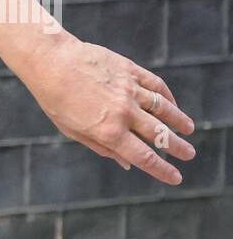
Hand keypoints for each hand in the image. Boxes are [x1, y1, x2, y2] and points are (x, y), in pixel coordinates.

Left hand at [24, 34, 195, 184]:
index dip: (163, 170)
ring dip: (179, 120)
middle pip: (160, 135)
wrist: (50, 61)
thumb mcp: (73, 131)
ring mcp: (129, 90)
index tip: (176, 177)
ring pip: (164, 109)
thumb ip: (102, 148)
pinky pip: (155, 85)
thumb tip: (126, 164)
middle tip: (189, 154)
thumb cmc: (55, 99)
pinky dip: (167, 96)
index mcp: (109, 132)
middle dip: (178, 147)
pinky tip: (172, 103)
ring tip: (189, 129)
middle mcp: (123, 113)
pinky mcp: (129, 69)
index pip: (145, 157)